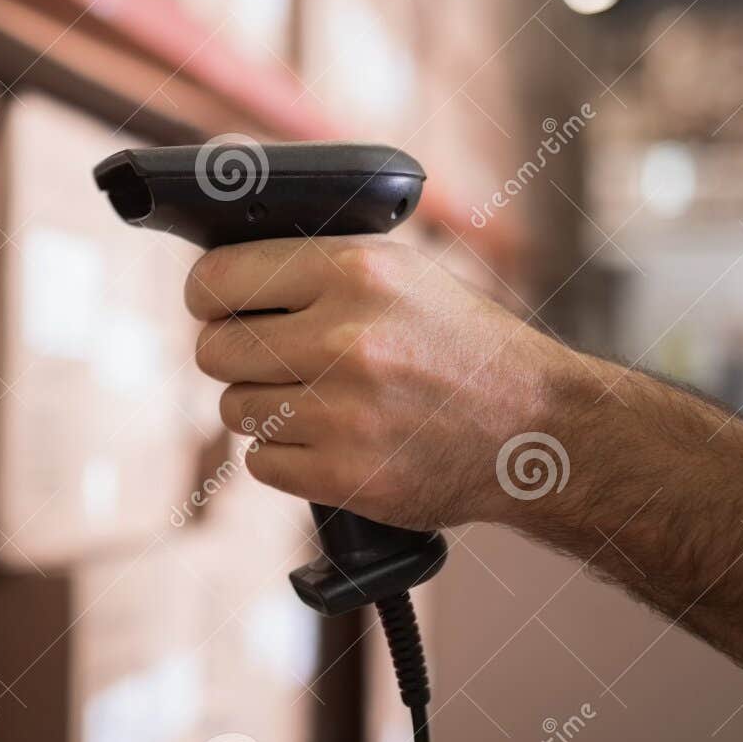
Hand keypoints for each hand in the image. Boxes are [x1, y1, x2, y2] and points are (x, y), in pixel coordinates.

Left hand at [186, 237, 580, 530]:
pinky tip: (333, 440)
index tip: (212, 306)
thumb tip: (223, 275)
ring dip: (263, 409)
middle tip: (271, 362)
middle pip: (215, 350)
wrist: (536, 429)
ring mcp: (344, 411)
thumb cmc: (462, 346)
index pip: (218, 278)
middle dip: (233, 358)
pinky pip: (261, 461)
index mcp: (356, 271)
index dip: (206, 296)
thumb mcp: (403, 274)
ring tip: (319, 401)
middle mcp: (347, 337)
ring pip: (234, 408)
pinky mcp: (345, 474)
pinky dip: (285, 456)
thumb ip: (317, 267)